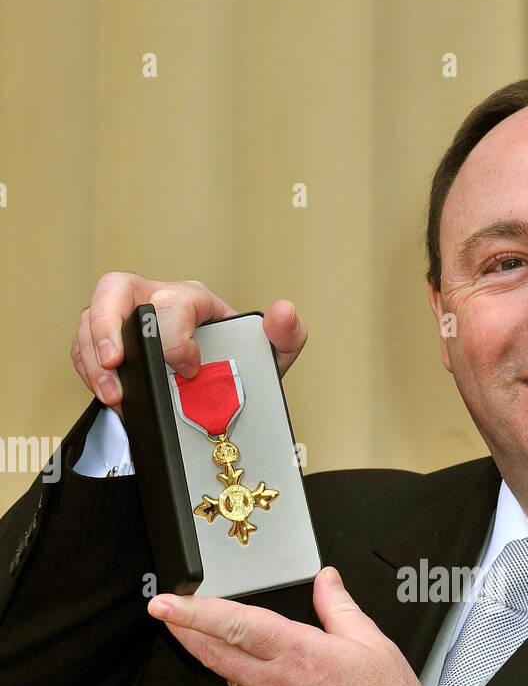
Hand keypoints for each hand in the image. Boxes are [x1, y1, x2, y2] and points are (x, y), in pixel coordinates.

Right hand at [70, 271, 307, 418]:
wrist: (222, 392)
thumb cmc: (241, 367)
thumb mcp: (272, 356)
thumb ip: (286, 335)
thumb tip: (283, 312)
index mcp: (194, 301)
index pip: (175, 302)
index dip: (176, 335)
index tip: (188, 368)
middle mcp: (155, 301)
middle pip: (118, 288)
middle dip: (109, 323)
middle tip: (115, 362)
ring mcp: (127, 322)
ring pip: (92, 318)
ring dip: (93, 356)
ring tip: (112, 394)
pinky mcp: (109, 347)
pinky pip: (84, 348)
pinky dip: (88, 371)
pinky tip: (109, 396)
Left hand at [146, 567, 434, 685]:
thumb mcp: (374, 645)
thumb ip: (340, 607)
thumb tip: (326, 581)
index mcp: (298, 654)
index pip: (233, 624)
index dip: (193, 610)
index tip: (166, 603)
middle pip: (213, 654)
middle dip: (182, 630)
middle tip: (166, 615)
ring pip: (232, 682)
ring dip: (228, 665)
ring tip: (245, 655)